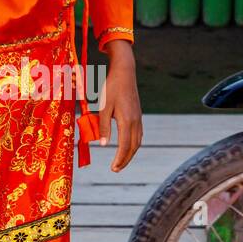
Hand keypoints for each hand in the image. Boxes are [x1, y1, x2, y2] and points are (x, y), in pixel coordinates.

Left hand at [97, 46, 141, 171]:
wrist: (125, 72)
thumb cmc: (111, 88)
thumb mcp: (104, 107)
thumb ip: (104, 126)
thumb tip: (104, 145)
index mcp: (126, 120)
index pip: (124, 146)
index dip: (119, 159)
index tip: (113, 168)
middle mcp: (135, 121)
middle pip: (133, 147)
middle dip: (125, 160)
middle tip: (116, 169)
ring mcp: (138, 118)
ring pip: (137, 142)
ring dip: (130, 154)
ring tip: (121, 162)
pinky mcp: (138, 115)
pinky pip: (138, 135)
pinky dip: (133, 144)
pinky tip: (127, 147)